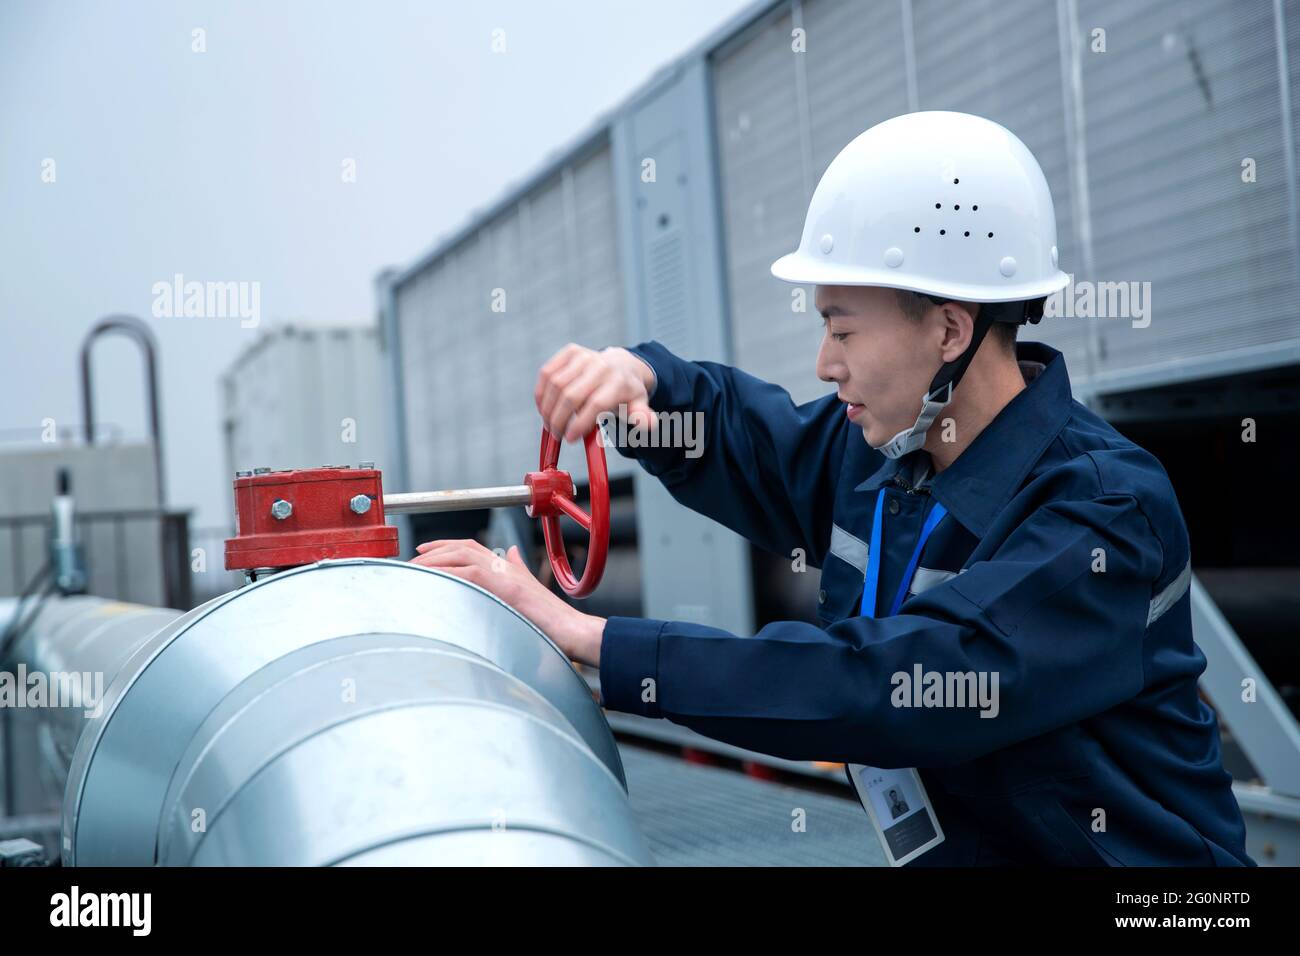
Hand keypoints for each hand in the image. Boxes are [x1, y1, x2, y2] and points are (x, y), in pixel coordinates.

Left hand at [410, 538, 605, 665]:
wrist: (570, 631)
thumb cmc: (552, 621)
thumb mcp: (531, 592)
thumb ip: (518, 572)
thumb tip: (512, 555)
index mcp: (509, 567)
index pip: (472, 547)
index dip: (446, 545)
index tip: (426, 550)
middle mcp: (505, 565)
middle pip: (463, 546)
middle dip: (435, 549)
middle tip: (412, 557)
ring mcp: (505, 574)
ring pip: (463, 554)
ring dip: (436, 559)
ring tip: (415, 568)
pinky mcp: (505, 586)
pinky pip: (469, 571)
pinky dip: (448, 571)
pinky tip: (432, 577)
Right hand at [535, 343, 656, 442]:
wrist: (621, 366)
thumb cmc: (626, 393)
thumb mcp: (638, 407)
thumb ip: (641, 418)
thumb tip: (648, 424)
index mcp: (618, 382)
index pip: (595, 404)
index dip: (579, 423)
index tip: (570, 438)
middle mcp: (600, 365)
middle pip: (572, 396)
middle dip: (559, 420)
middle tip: (556, 435)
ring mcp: (584, 356)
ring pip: (555, 385)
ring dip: (547, 409)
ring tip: (549, 424)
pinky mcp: (570, 351)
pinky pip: (547, 373)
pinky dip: (541, 393)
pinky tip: (543, 407)